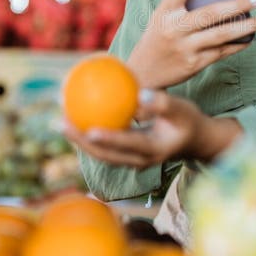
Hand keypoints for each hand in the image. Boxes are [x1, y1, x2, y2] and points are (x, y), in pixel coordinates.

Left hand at [65, 90, 242, 168]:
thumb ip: (162, 103)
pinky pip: (103, 145)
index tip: (88, 128)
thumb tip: (138, 94)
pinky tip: (76, 116)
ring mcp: (131, 160)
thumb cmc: (188, 120)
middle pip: (104, 154)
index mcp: (153, 151)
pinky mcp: (126, 155)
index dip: (108, 139)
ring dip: (79, 139)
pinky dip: (89, 133)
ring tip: (60, 121)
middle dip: (80, 141)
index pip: (126, 145)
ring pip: (100, 153)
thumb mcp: (182, 109)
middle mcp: (139, 161)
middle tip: (60, 122)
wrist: (195, 141)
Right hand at [128, 0, 255, 88]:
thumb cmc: (159, 37)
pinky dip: (238, 43)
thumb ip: (183, 5)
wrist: (143, 73)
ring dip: (246, 26)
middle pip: (210, 13)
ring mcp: (185, 48)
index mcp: (163, 12)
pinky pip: (222, 51)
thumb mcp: (162, 17)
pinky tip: (250, 37)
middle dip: (238, 4)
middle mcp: (173, 29)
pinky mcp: (194, 64)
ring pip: (221, 34)